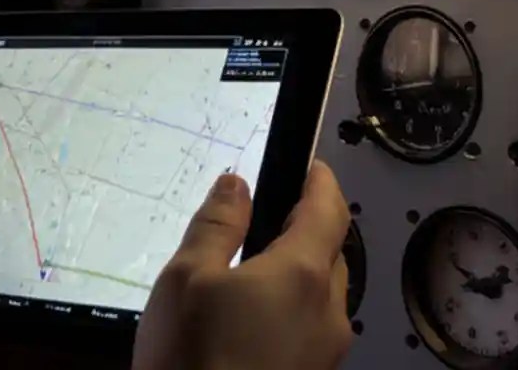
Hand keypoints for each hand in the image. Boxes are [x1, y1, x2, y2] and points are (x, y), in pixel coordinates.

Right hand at [133, 160, 352, 369]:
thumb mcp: (186, 277)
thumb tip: (237, 184)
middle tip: (269, 219)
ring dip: (300, 274)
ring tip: (252, 273)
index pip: (328, 210)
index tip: (313, 166)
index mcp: (303, 274)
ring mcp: (327, 351)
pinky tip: (253, 319)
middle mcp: (329, 312)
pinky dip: (293, 310)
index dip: (321, 181)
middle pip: (331, 253)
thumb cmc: (191, 359)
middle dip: (307, 229)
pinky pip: (313, 328)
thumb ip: (218, 224)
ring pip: (324, 295)